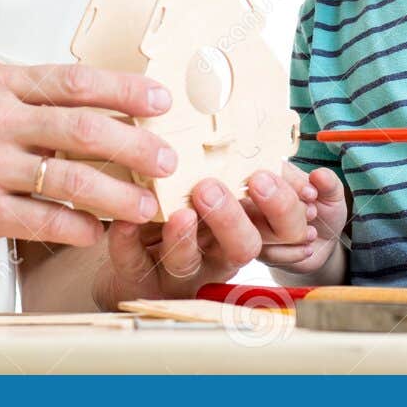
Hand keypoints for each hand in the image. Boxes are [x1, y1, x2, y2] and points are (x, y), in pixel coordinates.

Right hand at [0, 63, 176, 246]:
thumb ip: (24, 96)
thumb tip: (88, 104)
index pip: (77, 81)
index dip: (126, 90)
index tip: (161, 99)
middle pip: (86, 128)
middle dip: (137, 145)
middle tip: (167, 158)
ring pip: (72, 179)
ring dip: (118, 194)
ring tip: (146, 204)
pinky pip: (43, 221)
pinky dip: (78, 228)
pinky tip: (97, 232)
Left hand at [89, 162, 346, 306]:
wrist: (131, 252)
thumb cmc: (185, 202)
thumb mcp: (219, 180)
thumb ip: (238, 162)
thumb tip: (261, 129)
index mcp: (245, 227)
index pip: (282, 227)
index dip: (281, 207)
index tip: (262, 176)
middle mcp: (218, 253)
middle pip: (243, 248)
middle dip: (231, 219)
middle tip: (210, 187)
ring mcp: (180, 271)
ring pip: (189, 263)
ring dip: (183, 237)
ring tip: (177, 211)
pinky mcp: (140, 277)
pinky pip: (135, 264)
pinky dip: (128, 244)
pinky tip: (124, 222)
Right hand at [253, 163, 347, 275]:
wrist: (321, 244)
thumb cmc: (324, 211)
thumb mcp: (333, 196)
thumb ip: (328, 183)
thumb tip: (319, 175)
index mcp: (272, 173)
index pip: (270, 173)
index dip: (291, 184)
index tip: (311, 195)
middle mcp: (254, 196)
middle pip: (257, 199)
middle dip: (288, 209)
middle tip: (312, 213)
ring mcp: (251, 224)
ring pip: (260, 228)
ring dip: (291, 233)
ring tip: (311, 233)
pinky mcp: (254, 249)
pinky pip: (266, 252)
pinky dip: (291, 252)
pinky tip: (306, 248)